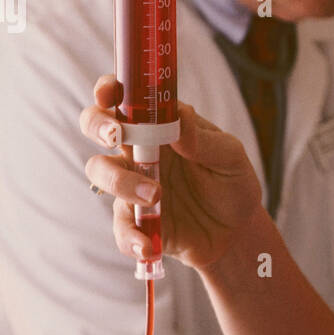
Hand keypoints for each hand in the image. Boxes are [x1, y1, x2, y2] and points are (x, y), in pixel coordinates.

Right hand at [80, 75, 262, 271]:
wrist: (236, 233)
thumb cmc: (232, 184)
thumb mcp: (230, 158)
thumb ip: (203, 139)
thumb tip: (179, 116)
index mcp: (160, 125)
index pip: (125, 98)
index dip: (108, 90)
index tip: (108, 94)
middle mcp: (139, 150)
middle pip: (97, 127)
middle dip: (97, 126)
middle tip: (116, 137)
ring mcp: (131, 184)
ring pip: (101, 171)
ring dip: (122, 181)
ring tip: (156, 195)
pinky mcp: (135, 220)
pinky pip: (119, 226)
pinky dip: (129, 236)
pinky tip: (148, 244)